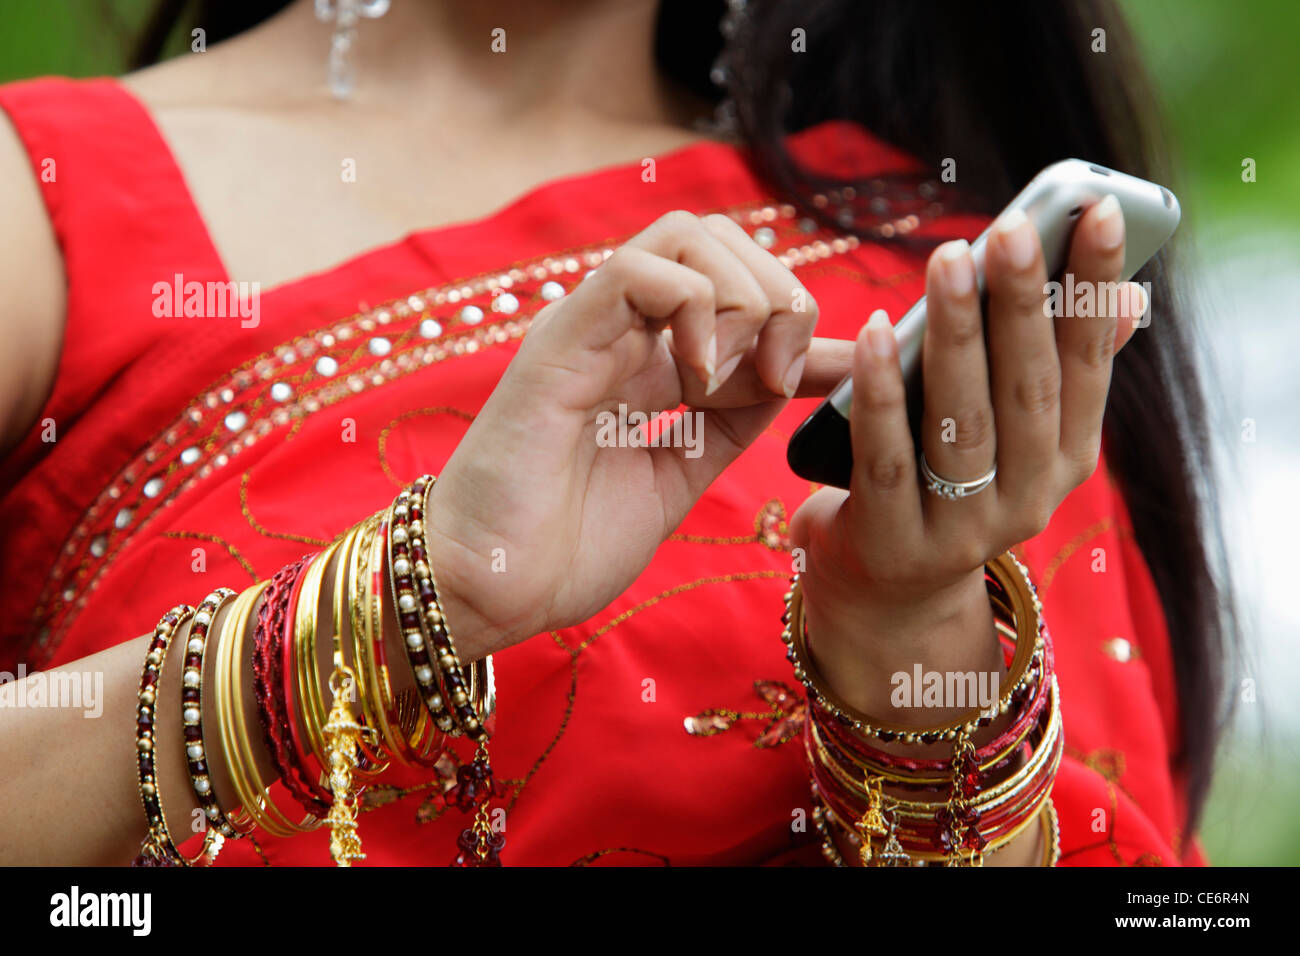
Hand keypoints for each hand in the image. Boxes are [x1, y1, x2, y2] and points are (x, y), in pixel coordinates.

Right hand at [424, 210, 850, 656]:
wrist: (490, 589)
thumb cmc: (568, 543)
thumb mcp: (681, 471)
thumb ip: (736, 419)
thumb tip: (810, 372)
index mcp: (646, 359)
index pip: (737, 288)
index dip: (800, 319)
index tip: (832, 375)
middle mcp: (619, 330)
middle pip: (719, 239)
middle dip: (779, 293)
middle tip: (785, 374)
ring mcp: (588, 328)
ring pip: (686, 237)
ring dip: (743, 297)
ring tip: (741, 375)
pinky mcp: (558, 342)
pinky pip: (636, 274)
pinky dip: (693, 309)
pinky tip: (698, 376)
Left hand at [790, 196, 1146, 718]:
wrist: (887, 595)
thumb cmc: (946, 487)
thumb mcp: (1012, 438)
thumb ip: (1055, 371)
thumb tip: (1125, 298)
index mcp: (1065, 462)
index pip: (1087, 366)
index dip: (1093, 289)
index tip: (1095, 214)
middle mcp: (1028, 499)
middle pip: (1027, 390)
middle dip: (1022, 304)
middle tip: (1012, 228)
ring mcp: (962, 529)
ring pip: (961, 420)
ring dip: (955, 334)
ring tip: (946, 261)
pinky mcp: (895, 543)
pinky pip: (886, 457)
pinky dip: (880, 392)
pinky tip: (874, 331)